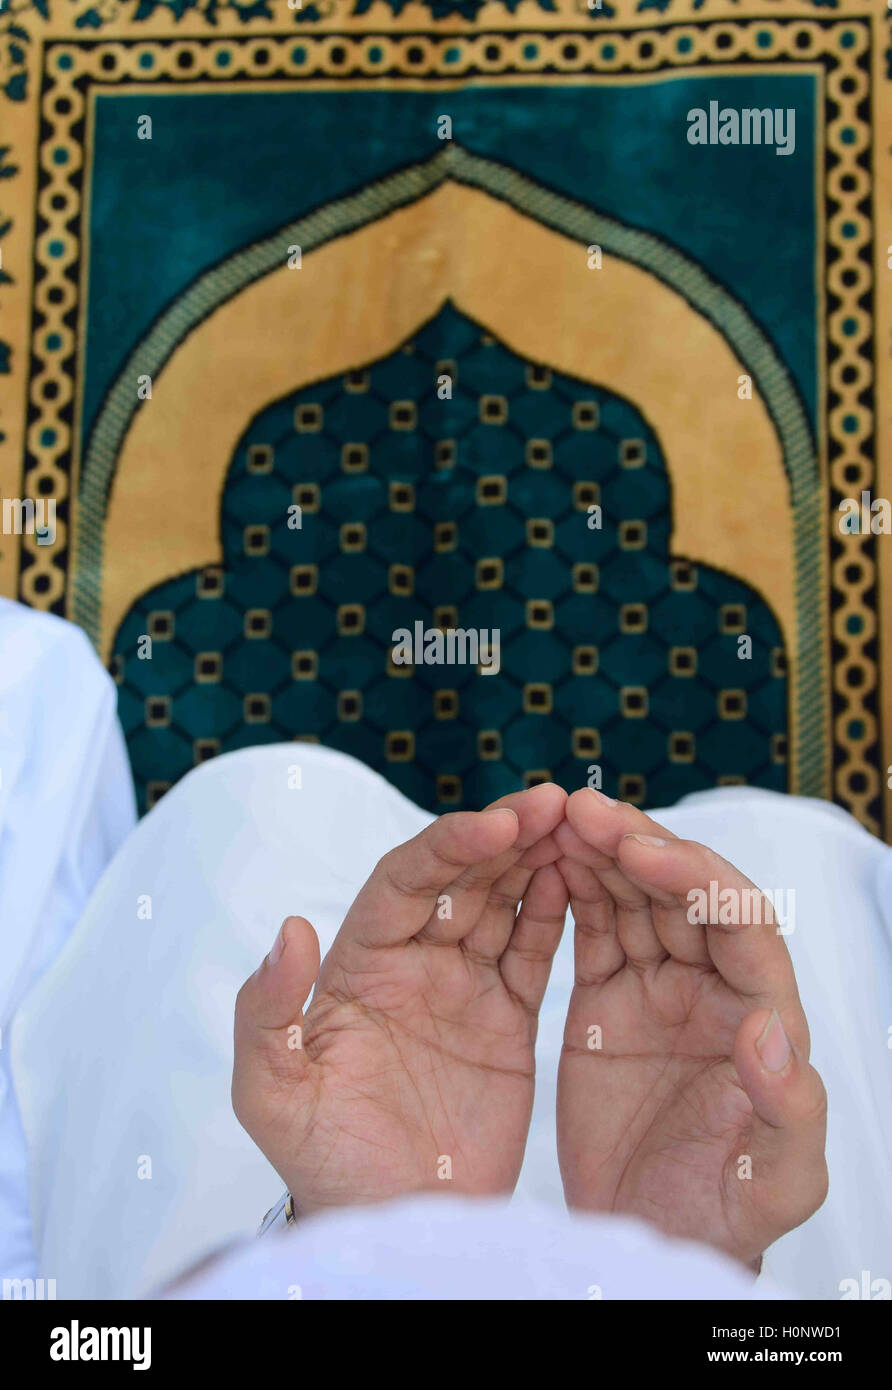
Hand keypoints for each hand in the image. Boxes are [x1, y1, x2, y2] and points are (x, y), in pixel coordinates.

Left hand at [233, 784, 567, 1213]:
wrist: (395, 1227)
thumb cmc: (326, 1164)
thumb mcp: (274, 1097)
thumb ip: (269, 1014)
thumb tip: (290, 929)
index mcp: (358, 966)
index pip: (404, 883)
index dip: (448, 847)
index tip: (496, 824)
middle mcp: (412, 963)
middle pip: (460, 878)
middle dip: (504, 835)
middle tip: (554, 803)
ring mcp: (462, 987)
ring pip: (501, 902)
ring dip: (534, 859)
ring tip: (577, 823)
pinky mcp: (506, 1019)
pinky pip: (533, 952)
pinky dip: (555, 912)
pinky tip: (577, 877)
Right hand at [554, 789, 827, 1267]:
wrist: (643, 1246)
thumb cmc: (719, 1221)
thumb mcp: (772, 1184)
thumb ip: (787, 1108)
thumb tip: (772, 1029)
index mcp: (761, 1015)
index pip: (740, 921)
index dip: (696, 878)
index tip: (642, 852)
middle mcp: (713, 989)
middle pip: (683, 891)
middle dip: (635, 843)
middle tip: (581, 811)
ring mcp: (658, 989)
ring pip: (634, 897)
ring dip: (599, 853)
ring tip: (552, 818)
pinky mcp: (608, 1000)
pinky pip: (594, 927)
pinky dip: (570, 890)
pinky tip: (541, 860)